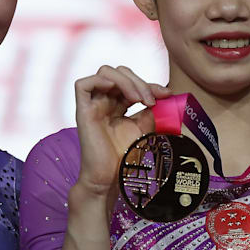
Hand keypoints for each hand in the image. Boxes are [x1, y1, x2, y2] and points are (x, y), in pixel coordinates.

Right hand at [73, 65, 170, 199]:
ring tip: (138, 99)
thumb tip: (164, 92)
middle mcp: (104, 102)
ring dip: (126, 81)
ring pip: (104, 73)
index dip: (150, 84)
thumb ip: (150, 108)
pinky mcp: (83, 111)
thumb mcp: (144, 127)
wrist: (111, 177)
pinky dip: (101, 80)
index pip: (132, 82)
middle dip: (138, 81)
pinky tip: (118, 92)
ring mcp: (93, 105)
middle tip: (150, 100)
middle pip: (118, 72)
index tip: (166, 94)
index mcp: (117, 105)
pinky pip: (83, 84)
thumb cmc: (125, 156)